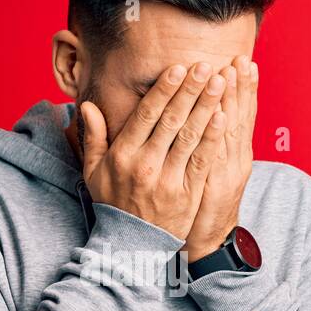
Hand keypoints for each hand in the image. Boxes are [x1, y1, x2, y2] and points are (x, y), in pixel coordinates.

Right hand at [79, 61, 228, 239]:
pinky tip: (223, 117)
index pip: (146, 115)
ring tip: (219, 82)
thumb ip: (94, 137)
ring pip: (189, 137)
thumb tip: (86, 106)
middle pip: (171, 120)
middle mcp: (145, 165)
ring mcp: (167, 180)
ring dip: (206, 107)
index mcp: (123, 155)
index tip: (178, 68)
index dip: (164, 90)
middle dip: (189, 90)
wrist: (131, 244)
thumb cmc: (113, 203)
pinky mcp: (187, 194)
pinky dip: (213, 138)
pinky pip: (201, 161)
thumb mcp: (94, 172)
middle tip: (204, 65)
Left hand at [183, 53, 256, 262]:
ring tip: (233, 72)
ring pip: (232, 131)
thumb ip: (212, 142)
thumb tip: (214, 114)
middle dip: (240, 87)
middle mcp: (236, 160)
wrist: (207, 243)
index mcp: (234, 153)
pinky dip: (220, 135)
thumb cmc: (204, 206)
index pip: (240, 114)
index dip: (244, 89)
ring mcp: (227, 173)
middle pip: (240, 117)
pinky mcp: (216, 188)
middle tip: (241, 58)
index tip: (243, 62)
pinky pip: (216, 157)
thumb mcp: (214, 172)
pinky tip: (222, 114)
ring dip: (233, 101)